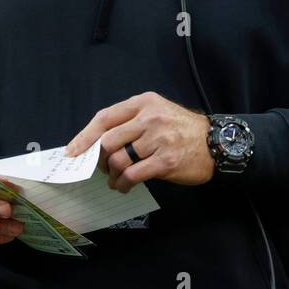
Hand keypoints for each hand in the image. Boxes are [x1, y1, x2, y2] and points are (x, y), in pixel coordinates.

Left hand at [65, 92, 213, 192]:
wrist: (215, 144)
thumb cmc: (182, 129)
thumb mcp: (158, 113)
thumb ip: (131, 122)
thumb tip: (97, 142)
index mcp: (145, 102)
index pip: (106, 117)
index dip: (85, 136)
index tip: (72, 151)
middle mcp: (151, 118)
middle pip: (108, 141)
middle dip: (100, 159)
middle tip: (103, 168)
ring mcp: (159, 140)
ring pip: (118, 160)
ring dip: (111, 175)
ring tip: (114, 180)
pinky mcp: (166, 161)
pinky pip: (132, 175)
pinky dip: (122, 184)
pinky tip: (124, 186)